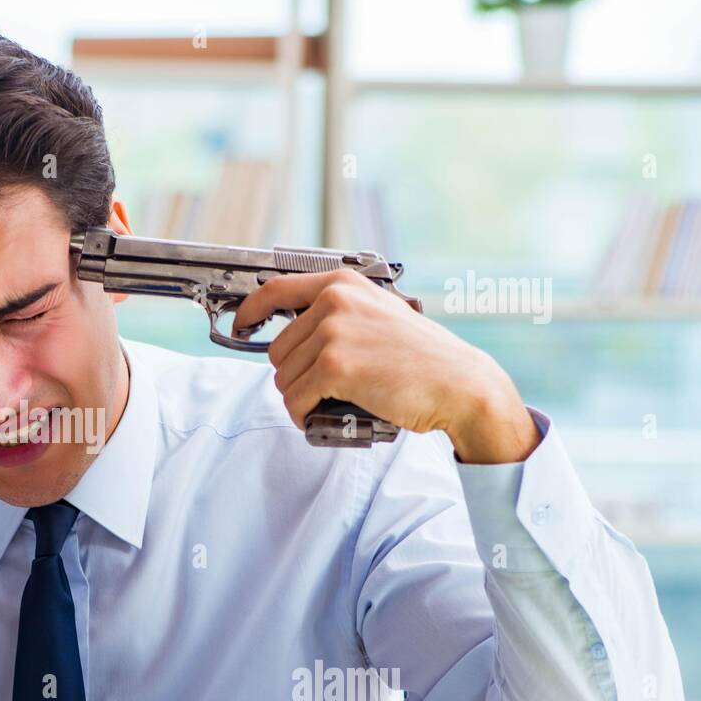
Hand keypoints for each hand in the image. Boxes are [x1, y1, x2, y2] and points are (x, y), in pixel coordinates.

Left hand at [231, 270, 540, 463]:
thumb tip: (292, 329)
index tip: (241, 326)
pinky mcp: (335, 367)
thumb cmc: (422, 357)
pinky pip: (294, 400)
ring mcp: (333, 333)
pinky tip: (323, 415)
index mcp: (343, 284)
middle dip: (294, 375)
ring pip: (283, 378)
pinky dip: (303, 414)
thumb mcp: (377, 314)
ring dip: (302, 397)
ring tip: (335, 400)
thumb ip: (337, 313)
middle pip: (277, 350)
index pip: (275, 290)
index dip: (250, 310)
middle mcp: (334, 302)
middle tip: (326, 388)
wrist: (458, 384)